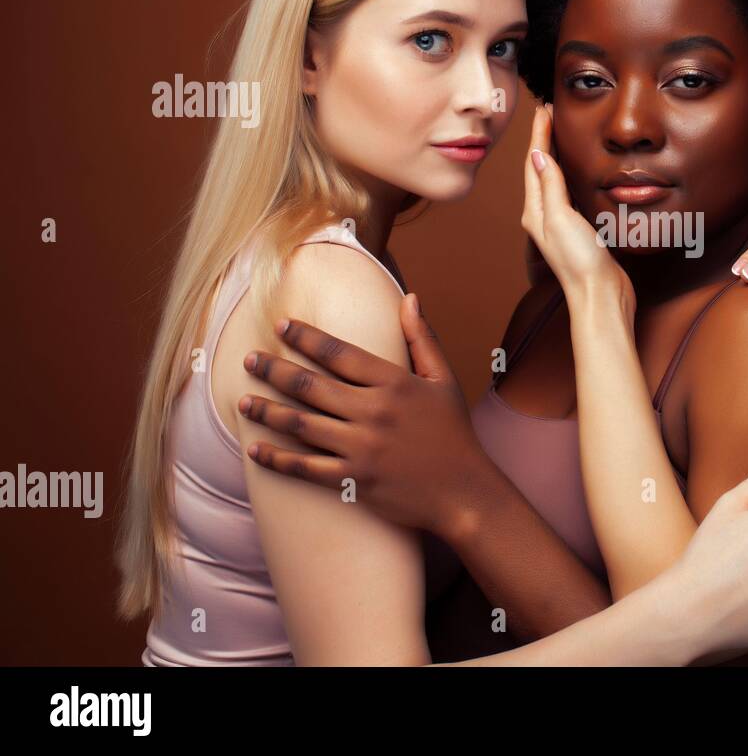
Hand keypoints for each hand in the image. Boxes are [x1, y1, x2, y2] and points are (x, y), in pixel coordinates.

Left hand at [239, 294, 483, 535]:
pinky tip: (256, 449)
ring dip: (268, 412)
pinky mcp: (354, 480)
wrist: (463, 492)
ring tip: (243, 402)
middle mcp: (374, 412)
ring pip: (301, 424)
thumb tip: (409, 297)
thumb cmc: (454, 433)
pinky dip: (277, 458)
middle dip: (274, 370)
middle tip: (248, 359)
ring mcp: (362, 447)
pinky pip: (306, 467)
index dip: (306, 337)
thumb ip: (422, 338)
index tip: (280, 325)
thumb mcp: (444, 380)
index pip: (339, 352)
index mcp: (394, 383)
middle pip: (311, 385)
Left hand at [520, 103, 633, 314]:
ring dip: (557, 154)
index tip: (545, 108)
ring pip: (555, 179)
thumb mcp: (561, 218)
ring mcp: (561, 223)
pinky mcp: (579, 229)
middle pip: (541, 168)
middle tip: (552, 112)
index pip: (534, 162)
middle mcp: (544, 215)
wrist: (601, 295)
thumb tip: (538, 155)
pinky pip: (571, 192)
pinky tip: (580, 169)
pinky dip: (572, 173)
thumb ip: (550, 186)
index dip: (539, 134)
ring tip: (563, 132)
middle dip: (545, 139)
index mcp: (534, 210)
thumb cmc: (579, 261)